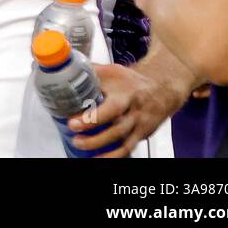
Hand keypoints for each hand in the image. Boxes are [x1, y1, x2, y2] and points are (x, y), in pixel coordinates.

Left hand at [66, 62, 184, 156]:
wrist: (161, 89)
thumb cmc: (132, 81)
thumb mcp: (112, 71)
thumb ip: (90, 72)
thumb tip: (66, 69)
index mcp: (125, 95)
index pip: (111, 109)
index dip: (92, 118)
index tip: (73, 123)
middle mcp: (133, 112)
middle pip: (117, 130)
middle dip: (94, 138)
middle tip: (75, 138)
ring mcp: (139, 125)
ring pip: (123, 142)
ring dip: (101, 148)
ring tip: (81, 146)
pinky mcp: (141, 135)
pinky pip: (128, 149)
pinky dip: (114, 156)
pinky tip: (99, 158)